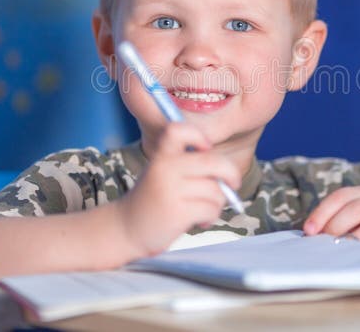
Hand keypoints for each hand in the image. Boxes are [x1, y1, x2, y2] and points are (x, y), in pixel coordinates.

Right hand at [117, 122, 241, 255]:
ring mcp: (171, 190)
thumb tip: (228, 172)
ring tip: (205, 209)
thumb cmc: (152, 200)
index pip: (177, 130)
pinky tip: (201, 220)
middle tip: (233, 183)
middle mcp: (165, 168)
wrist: (126, 229)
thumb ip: (189, 166)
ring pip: (216, 190)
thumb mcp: (162, 173)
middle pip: (213, 162)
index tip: (206, 148)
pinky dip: (212, 216)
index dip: (197, 135)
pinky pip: (211, 208)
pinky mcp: (178, 212)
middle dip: (231, 173)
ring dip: (218, 202)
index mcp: (161, 156)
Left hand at [302, 186, 359, 246]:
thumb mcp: (355, 213)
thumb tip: (311, 236)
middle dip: (336, 227)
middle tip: (324, 243)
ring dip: (356, 240)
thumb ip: (335, 220)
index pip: (340, 197)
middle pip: (356, 209)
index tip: (308, 231)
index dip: (322, 213)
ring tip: (342, 250)